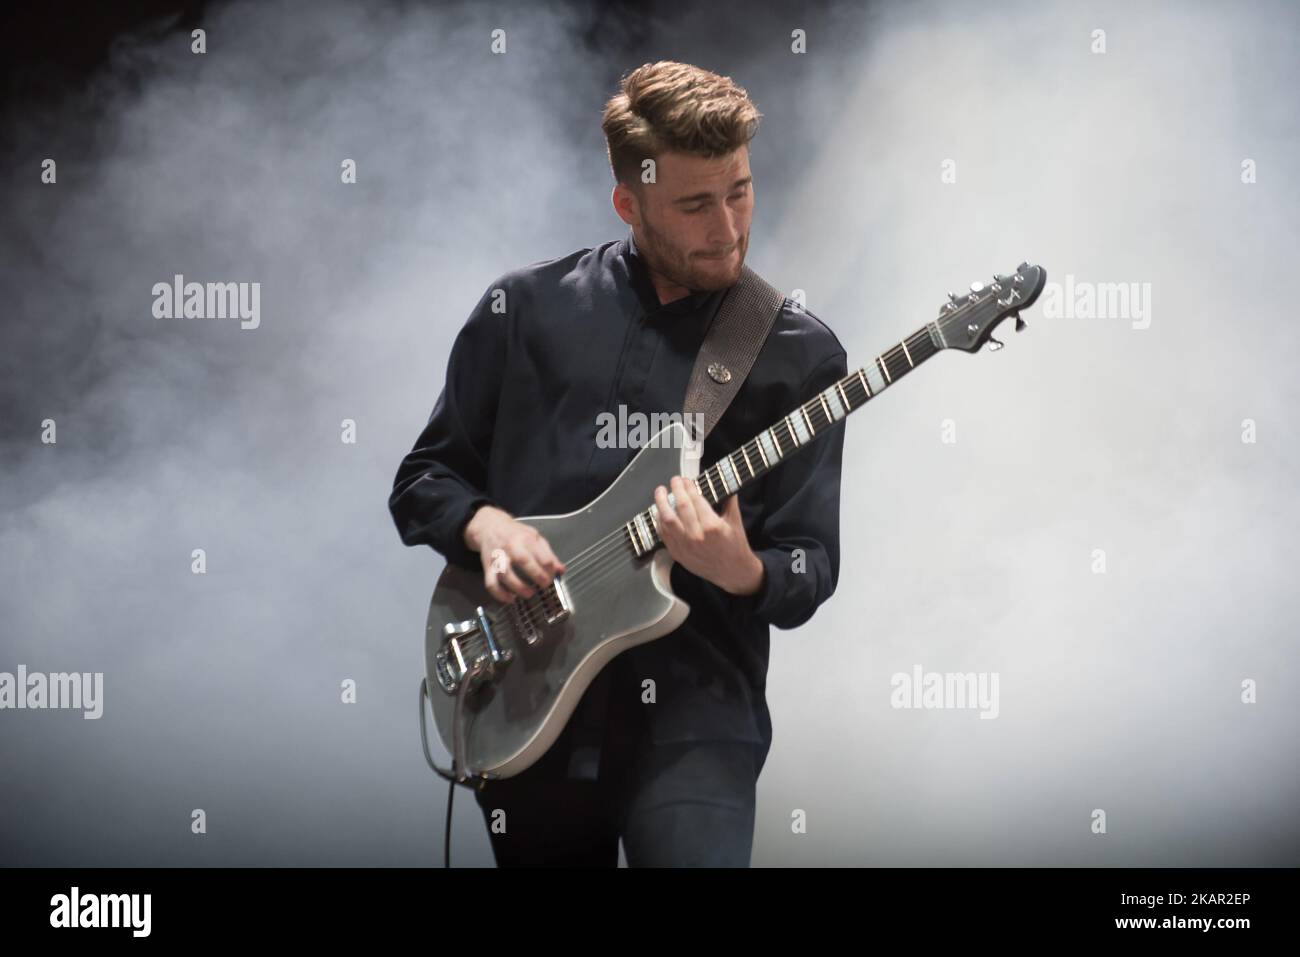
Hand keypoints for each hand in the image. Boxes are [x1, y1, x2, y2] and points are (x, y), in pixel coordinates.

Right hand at [463, 505, 565, 603]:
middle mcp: (511, 547)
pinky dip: (500, 594)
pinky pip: (491, 584)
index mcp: (526, 539)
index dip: (550, 569)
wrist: (489, 526)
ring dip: (518, 587)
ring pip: (505, 574)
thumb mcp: (535, 537)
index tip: (552, 576)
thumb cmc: (515, 533)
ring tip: (529, 594)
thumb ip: (548, 554)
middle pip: (523, 561)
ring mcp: (498, 557)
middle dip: (537, 576)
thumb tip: (560, 570)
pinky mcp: (487, 567)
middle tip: (544, 585)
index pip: (542, 555)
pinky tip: (510, 599)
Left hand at [653, 476, 763, 595]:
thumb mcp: (735, 521)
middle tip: (674, 480)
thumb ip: (729, 500)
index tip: (685, 480)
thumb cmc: (735, 546)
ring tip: (660, 492)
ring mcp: (685, 546)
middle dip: (675, 490)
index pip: (695, 500)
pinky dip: (660, 521)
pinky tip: (660, 512)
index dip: (688, 487)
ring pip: (667, 520)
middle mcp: (697, 536)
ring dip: (661, 504)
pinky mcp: (678, 554)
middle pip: (680, 507)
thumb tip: (724, 481)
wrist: (733, 572)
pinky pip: (664, 534)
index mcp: (712, 526)